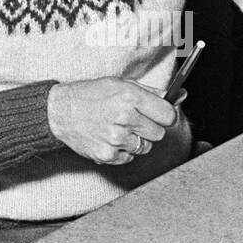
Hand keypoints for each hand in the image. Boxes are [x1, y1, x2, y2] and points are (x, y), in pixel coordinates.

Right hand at [47, 78, 176, 165]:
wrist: (60, 112)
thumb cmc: (92, 95)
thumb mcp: (121, 84)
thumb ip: (153, 92)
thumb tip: (181, 96)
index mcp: (130, 97)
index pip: (169, 115)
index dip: (165, 115)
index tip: (160, 115)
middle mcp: (124, 118)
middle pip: (159, 134)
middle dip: (149, 128)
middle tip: (133, 120)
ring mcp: (115, 139)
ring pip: (145, 147)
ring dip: (136, 140)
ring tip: (118, 128)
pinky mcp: (107, 155)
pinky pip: (130, 158)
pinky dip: (122, 151)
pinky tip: (109, 138)